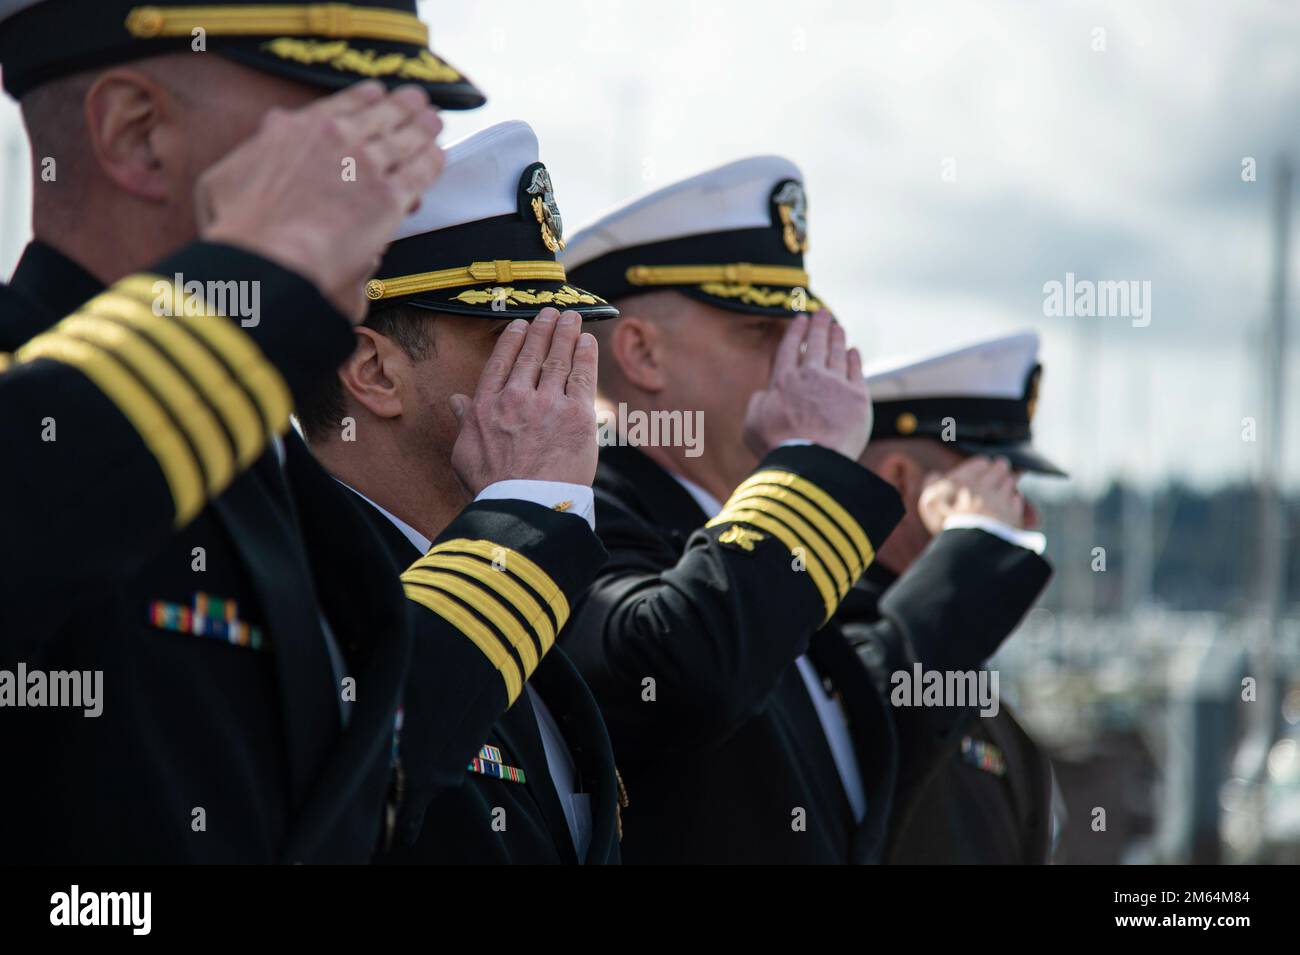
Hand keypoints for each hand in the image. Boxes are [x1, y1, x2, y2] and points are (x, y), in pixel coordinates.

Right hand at [196, 81, 444, 322]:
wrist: (269, 258)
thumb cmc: (237, 229)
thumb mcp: (225, 177)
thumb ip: (256, 147)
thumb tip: (272, 125)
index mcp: (296, 130)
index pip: (339, 107)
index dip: (363, 99)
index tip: (377, 93)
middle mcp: (336, 140)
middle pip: (380, 117)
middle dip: (402, 106)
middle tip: (417, 100)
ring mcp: (366, 167)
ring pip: (404, 141)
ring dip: (422, 128)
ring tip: (434, 121)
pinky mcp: (390, 200)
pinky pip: (419, 174)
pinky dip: (431, 162)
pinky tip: (438, 156)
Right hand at [449, 309, 598, 494]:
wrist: (526, 507)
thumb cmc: (493, 488)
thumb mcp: (464, 455)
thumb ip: (464, 423)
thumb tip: (457, 401)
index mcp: (487, 405)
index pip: (501, 361)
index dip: (514, 339)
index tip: (521, 325)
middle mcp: (516, 397)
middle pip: (532, 354)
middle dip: (544, 329)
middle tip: (552, 313)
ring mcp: (548, 404)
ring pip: (558, 359)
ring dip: (566, 334)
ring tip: (572, 319)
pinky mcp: (577, 416)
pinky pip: (583, 376)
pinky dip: (586, 355)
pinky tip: (588, 342)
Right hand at [742, 310, 869, 459]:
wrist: (809, 460)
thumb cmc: (776, 446)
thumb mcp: (752, 423)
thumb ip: (758, 403)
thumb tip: (765, 393)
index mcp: (783, 381)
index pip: (790, 349)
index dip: (796, 332)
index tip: (800, 320)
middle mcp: (810, 376)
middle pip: (816, 343)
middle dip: (819, 325)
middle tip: (822, 314)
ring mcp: (836, 384)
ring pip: (837, 352)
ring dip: (837, 337)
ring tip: (838, 327)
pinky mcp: (857, 397)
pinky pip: (856, 370)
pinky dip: (854, 358)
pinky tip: (854, 351)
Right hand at [917, 456, 1025, 534]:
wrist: (968, 550)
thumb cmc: (946, 524)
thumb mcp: (929, 502)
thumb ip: (932, 483)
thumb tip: (935, 474)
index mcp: (964, 481)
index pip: (981, 462)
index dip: (981, 466)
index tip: (981, 468)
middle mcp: (986, 487)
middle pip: (1000, 468)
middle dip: (999, 469)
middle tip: (997, 471)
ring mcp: (1002, 501)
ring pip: (1011, 482)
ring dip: (1008, 483)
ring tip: (1001, 489)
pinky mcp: (1014, 515)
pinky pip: (1018, 500)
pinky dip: (1014, 501)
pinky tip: (1008, 506)